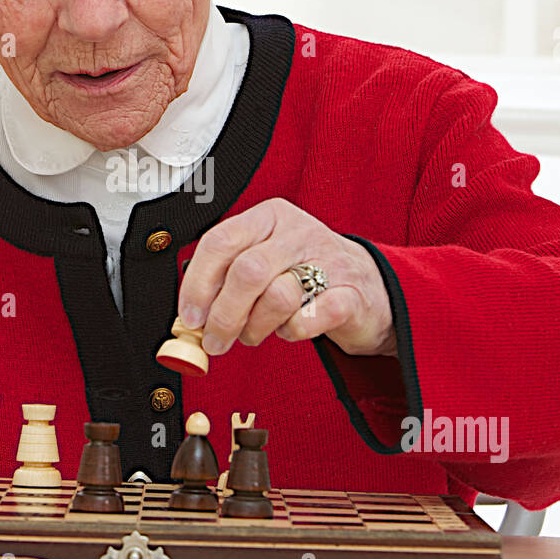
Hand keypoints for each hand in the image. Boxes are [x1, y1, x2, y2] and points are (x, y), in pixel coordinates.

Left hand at [178, 198, 395, 358]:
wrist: (370, 288)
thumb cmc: (305, 274)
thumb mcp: (263, 260)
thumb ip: (225, 278)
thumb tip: (189, 315)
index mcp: (269, 217)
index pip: (220, 241)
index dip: (198, 283)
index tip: (189, 316)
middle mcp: (298, 232)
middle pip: (246, 272)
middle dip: (223, 315)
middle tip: (215, 341)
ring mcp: (329, 261)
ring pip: (276, 297)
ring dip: (256, 327)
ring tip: (256, 332)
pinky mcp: (350, 294)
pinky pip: (307, 320)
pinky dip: (291, 333)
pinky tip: (292, 328)